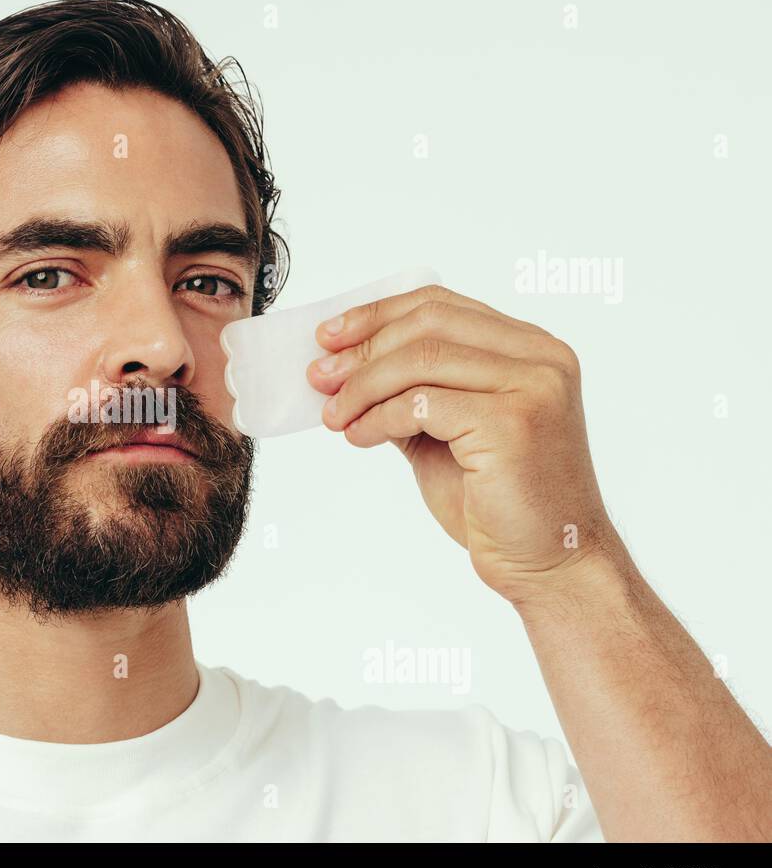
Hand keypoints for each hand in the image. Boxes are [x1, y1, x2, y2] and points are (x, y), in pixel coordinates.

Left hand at [307, 284, 624, 606]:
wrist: (549, 563)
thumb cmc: (498, 502)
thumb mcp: (444, 433)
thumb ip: (410, 394)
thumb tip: (341, 369)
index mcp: (529, 347)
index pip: (440, 304)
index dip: (377, 314)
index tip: (328, 336)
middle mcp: (540, 357)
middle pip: (428, 323)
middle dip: (362, 348)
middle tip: (319, 377)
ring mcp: (532, 386)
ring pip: (421, 359)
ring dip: (363, 385)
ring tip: (334, 415)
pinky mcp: (513, 423)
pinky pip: (423, 403)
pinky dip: (379, 417)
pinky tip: (360, 437)